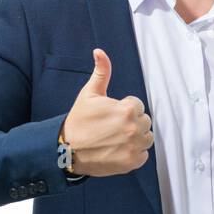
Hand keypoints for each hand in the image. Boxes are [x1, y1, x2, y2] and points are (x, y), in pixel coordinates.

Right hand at [60, 48, 154, 176]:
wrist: (66, 151)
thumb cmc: (78, 122)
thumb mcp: (89, 94)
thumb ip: (101, 72)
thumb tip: (99, 52)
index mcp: (127, 110)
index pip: (137, 105)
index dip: (123, 108)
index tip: (110, 115)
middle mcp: (134, 128)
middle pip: (144, 121)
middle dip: (131, 122)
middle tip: (111, 127)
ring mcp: (134, 146)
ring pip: (147, 137)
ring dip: (136, 137)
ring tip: (116, 138)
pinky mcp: (132, 162)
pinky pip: (144, 154)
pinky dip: (134, 153)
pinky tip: (118, 150)